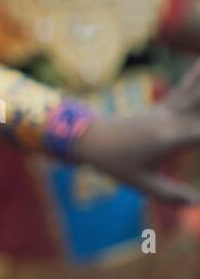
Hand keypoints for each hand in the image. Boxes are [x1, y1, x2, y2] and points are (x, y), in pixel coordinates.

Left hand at [78, 60, 199, 203]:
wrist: (89, 138)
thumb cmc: (114, 164)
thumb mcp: (141, 184)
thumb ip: (171, 195)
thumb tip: (196, 205)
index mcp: (168, 138)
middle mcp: (170, 118)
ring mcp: (166, 109)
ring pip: (196, 89)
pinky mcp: (164, 106)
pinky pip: (187, 87)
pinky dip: (198, 73)